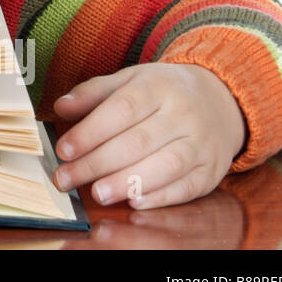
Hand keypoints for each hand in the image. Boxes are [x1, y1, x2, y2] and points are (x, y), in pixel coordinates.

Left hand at [50, 62, 245, 208]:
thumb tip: (60, 106)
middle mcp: (182, 114)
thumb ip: (93, 93)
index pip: (121, 110)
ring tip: (97, 194)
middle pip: (137, 142)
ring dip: (127, 182)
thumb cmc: (162, 92)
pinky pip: (188, 186)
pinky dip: (161, 197)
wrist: (220, 100)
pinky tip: (134, 202)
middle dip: (97, 164)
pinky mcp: (212, 170)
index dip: (90, 132)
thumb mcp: (129, 80)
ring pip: (165, 166)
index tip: (64, 150)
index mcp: (157, 87)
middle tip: (66, 179)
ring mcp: (201, 143)